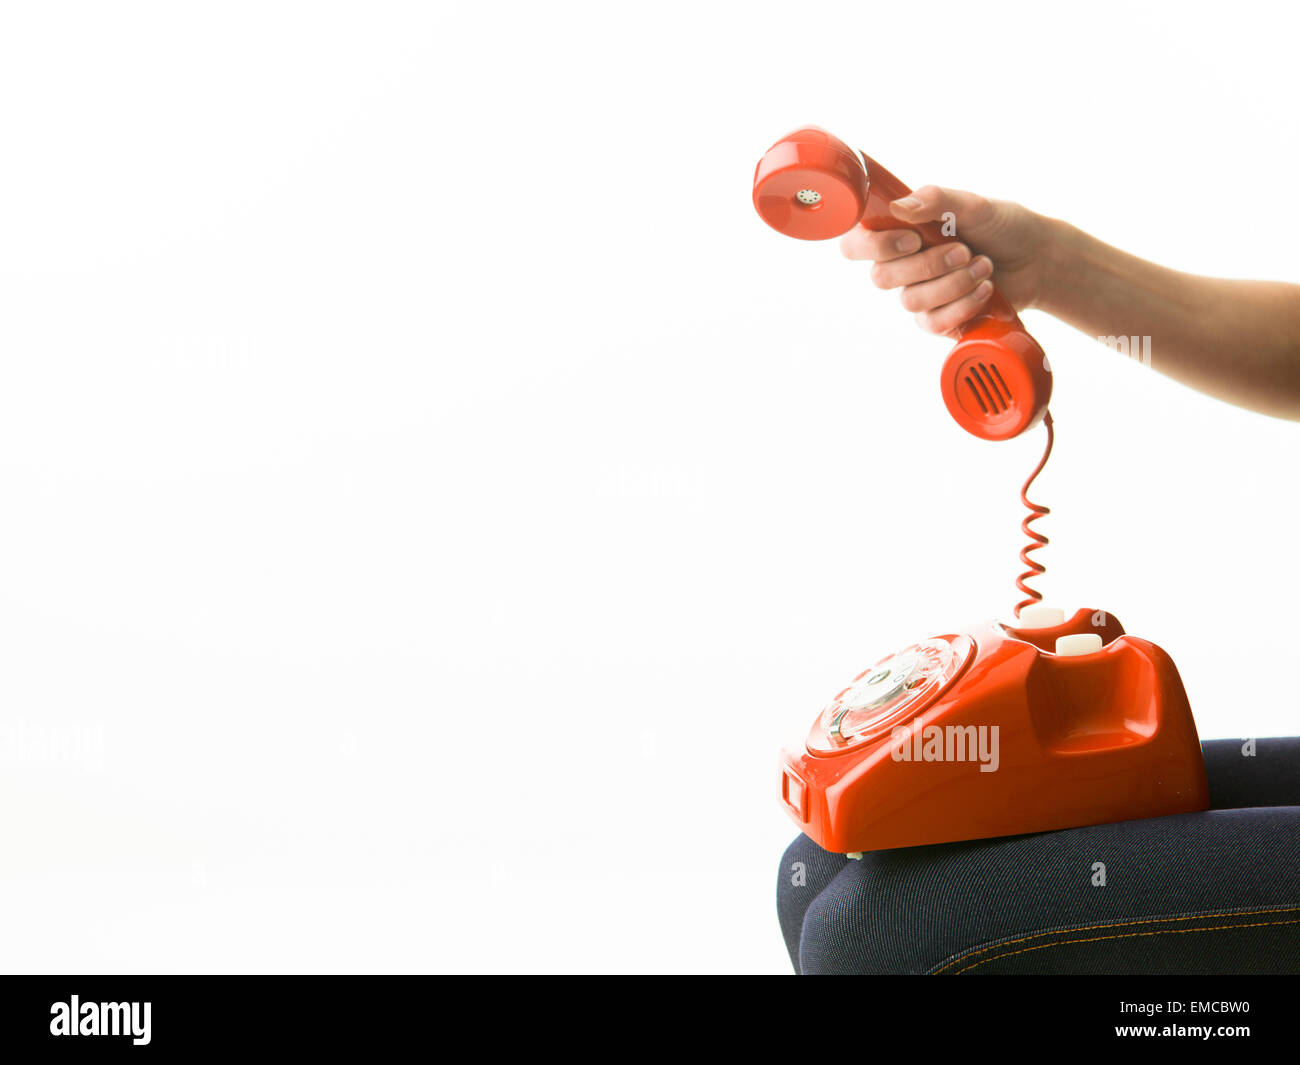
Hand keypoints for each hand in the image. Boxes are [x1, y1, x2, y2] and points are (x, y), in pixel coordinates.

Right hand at [840, 187, 1053, 337]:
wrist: (1037, 259)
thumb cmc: (1003, 226)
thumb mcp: (974, 204)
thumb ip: (937, 200)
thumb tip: (899, 206)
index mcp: (900, 231)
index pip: (856, 244)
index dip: (873, 246)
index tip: (913, 239)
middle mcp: (903, 264)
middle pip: (881, 277)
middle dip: (927, 265)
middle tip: (964, 250)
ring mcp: (918, 293)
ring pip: (911, 301)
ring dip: (953, 283)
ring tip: (984, 266)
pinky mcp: (937, 320)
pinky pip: (932, 322)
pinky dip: (963, 305)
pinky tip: (985, 290)